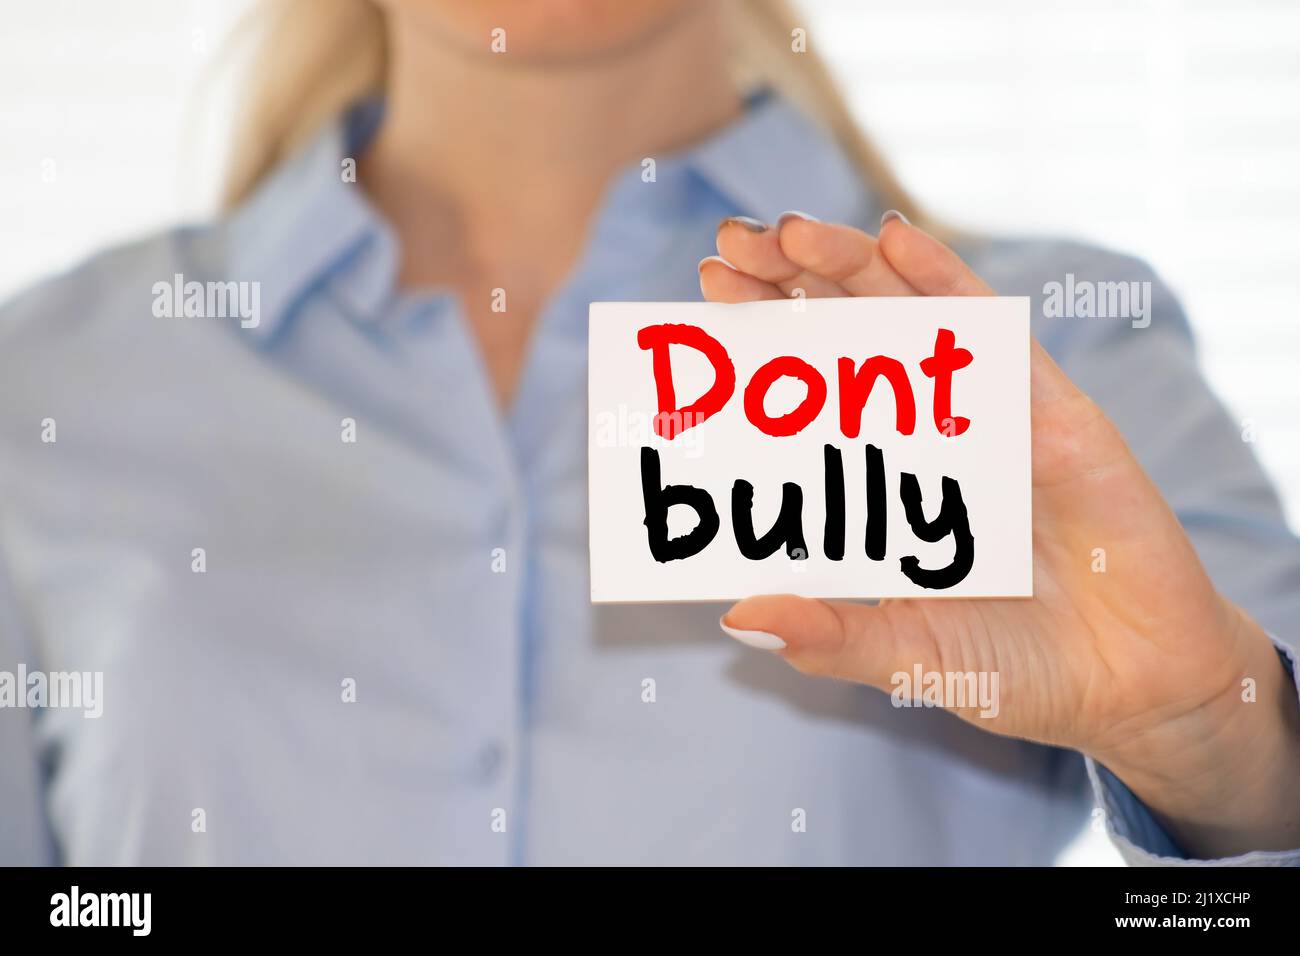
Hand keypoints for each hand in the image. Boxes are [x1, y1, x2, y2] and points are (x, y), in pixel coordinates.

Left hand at [699, 211, 1299, 857]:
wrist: (1137, 688)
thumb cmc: (1018, 671)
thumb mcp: (910, 660)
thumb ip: (832, 639)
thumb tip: (736, 618)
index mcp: (883, 480)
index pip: (808, 393)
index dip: (759, 344)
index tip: (706, 297)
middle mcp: (928, 436)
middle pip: (846, 338)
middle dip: (786, 287)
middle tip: (727, 250)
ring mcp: (990, 418)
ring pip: (909, 321)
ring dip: (849, 268)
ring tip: (789, 233)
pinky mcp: (1056, 415)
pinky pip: (995, 337)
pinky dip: (945, 284)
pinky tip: (897, 240)